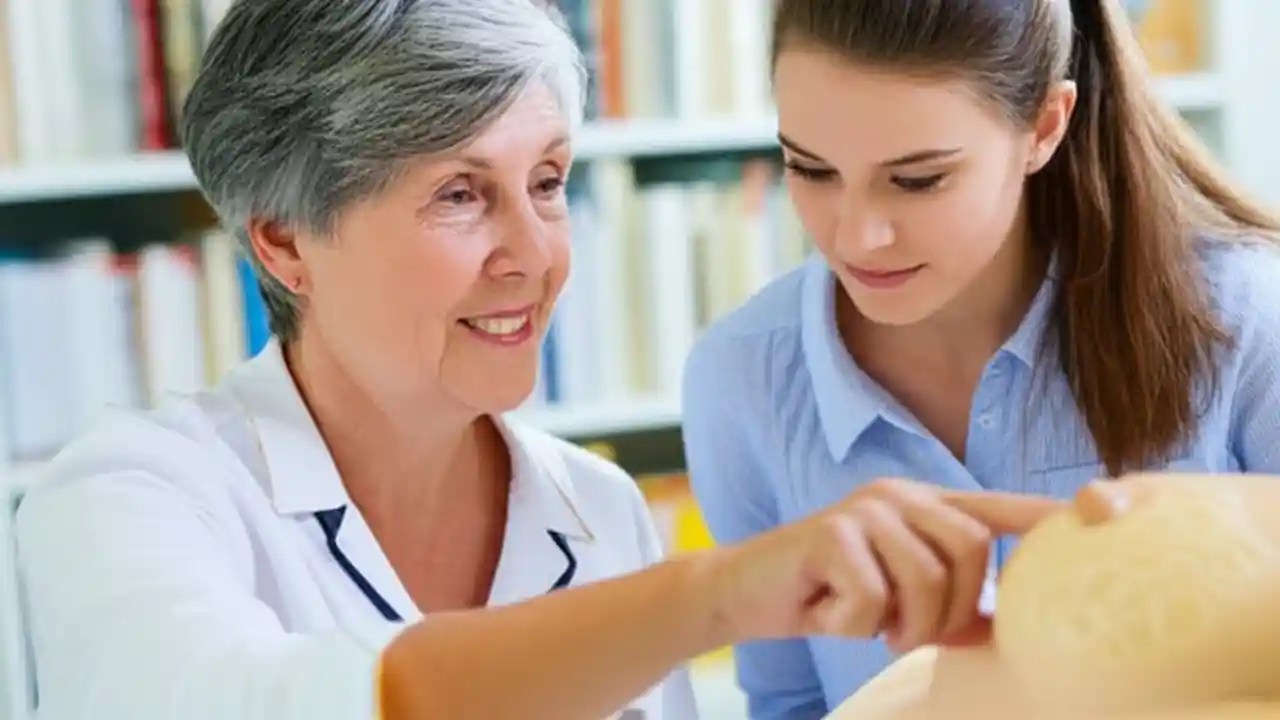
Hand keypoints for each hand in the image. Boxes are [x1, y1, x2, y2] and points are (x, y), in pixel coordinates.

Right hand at [708, 478, 1063, 651]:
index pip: (999, 508)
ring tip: (870, 626)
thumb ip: (951, 603)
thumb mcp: (897, 601)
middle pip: (974, 550)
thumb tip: (1007, 629)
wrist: (744, 592)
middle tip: (909, 632)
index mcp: (923, 505)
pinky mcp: (829, 532)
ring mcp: (864, 508)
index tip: (1111, 508)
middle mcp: (899, 495)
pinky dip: (855, 624)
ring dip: (903, 624)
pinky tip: (829, 613)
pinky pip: (875, 595)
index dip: (1054, 513)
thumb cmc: (828, 597)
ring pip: (928, 578)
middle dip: (953, 609)